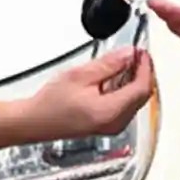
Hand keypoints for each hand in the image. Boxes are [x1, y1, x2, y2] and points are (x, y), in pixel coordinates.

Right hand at [27, 46, 153, 139]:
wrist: (34, 122)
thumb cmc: (50, 105)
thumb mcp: (80, 76)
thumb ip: (108, 65)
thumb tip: (128, 55)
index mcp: (111, 112)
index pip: (142, 88)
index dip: (145, 67)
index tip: (141, 53)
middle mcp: (116, 123)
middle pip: (141, 95)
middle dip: (141, 72)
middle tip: (136, 55)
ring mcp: (112, 126)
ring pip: (134, 100)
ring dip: (133, 80)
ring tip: (125, 61)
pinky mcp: (107, 125)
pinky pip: (125, 106)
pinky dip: (124, 89)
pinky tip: (115, 77)